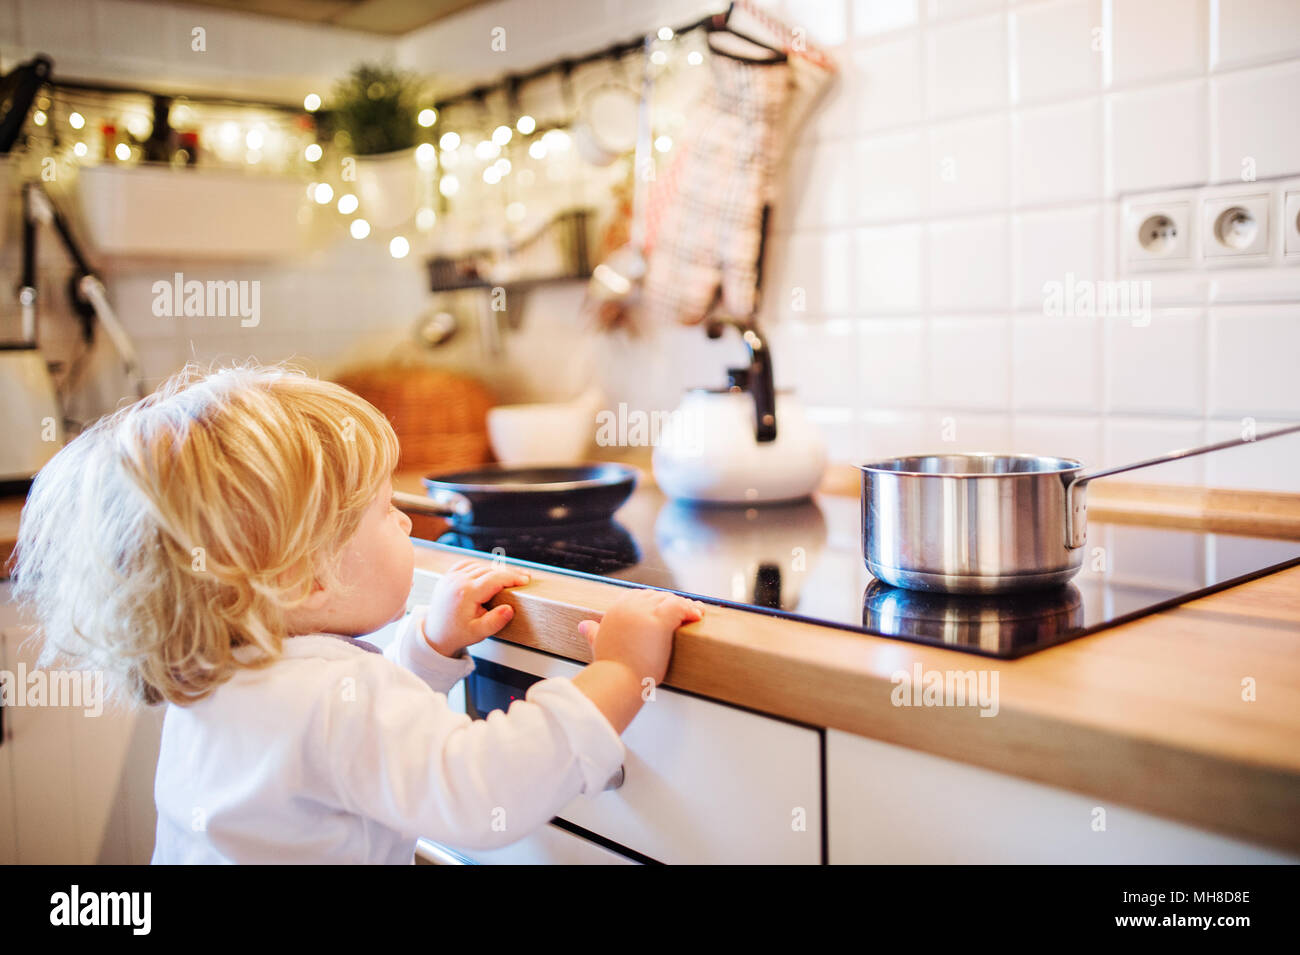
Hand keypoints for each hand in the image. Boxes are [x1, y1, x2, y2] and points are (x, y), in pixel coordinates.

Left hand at [423, 558, 529, 657]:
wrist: (435, 634)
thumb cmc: (456, 634)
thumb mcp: (478, 633)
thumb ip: (495, 621)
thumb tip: (509, 608)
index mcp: (466, 593)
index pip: (496, 578)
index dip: (513, 577)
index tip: (525, 580)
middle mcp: (457, 581)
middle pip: (490, 570)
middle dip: (508, 573)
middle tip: (523, 577)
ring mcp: (451, 577)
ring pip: (479, 565)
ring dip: (495, 569)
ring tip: (509, 576)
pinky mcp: (447, 576)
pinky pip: (467, 564)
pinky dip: (480, 566)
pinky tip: (488, 571)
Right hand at [577, 590, 703, 688]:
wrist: (616, 681)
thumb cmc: (611, 670)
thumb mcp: (599, 644)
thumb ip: (593, 632)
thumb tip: (584, 625)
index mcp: (615, 610)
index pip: (638, 596)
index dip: (654, 602)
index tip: (664, 609)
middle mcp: (628, 607)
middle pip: (656, 596)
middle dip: (671, 602)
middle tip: (686, 610)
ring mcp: (643, 612)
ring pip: (669, 600)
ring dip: (684, 605)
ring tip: (695, 613)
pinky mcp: (659, 621)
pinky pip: (679, 607)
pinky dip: (690, 610)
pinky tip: (697, 616)